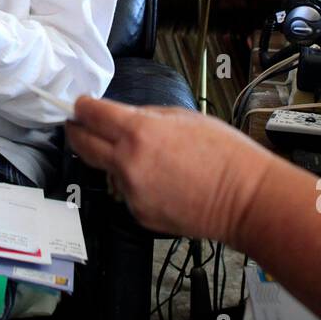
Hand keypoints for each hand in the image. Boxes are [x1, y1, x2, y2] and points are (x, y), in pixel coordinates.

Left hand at [65, 98, 274, 241]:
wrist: (244, 199)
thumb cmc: (225, 155)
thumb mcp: (185, 117)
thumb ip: (147, 116)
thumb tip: (124, 117)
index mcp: (139, 132)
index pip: (92, 114)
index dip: (82, 107)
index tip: (80, 105)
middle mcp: (127, 162)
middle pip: (83, 144)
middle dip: (76, 132)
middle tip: (76, 125)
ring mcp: (131, 192)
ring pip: (108, 171)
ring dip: (116, 161)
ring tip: (151, 159)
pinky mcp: (139, 214)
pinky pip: (128, 193)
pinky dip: (138, 184)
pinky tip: (164, 182)